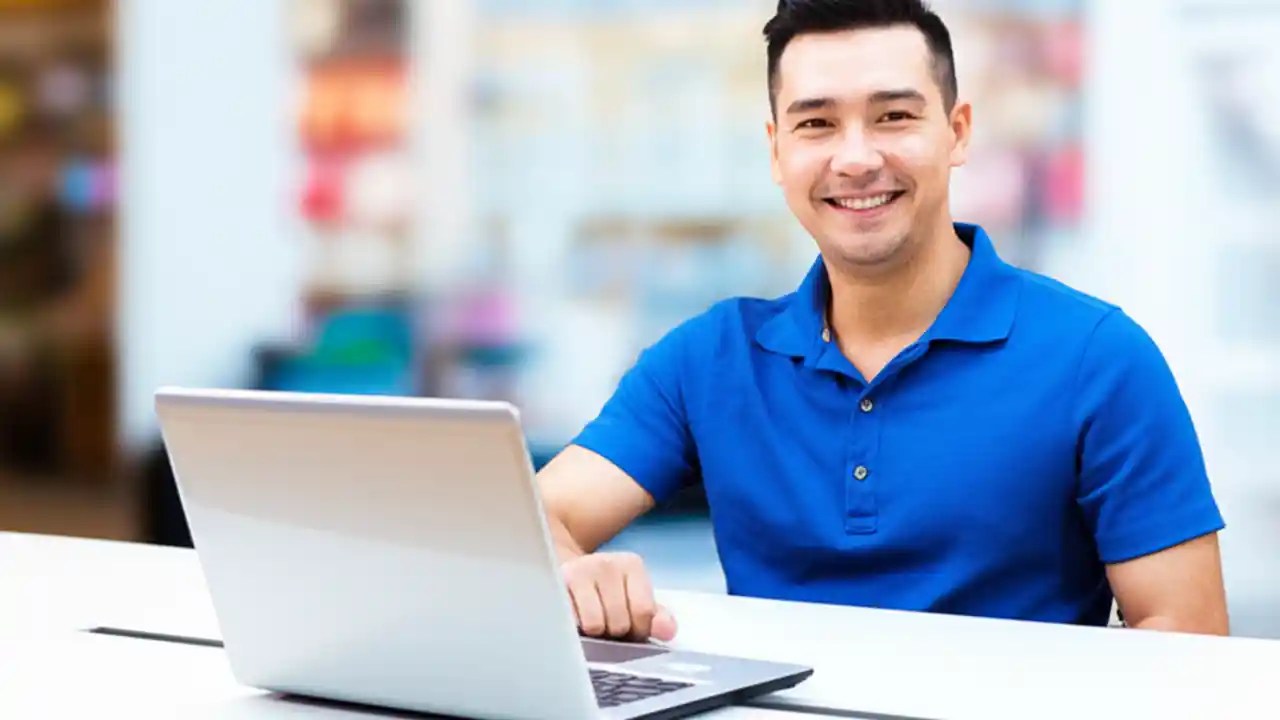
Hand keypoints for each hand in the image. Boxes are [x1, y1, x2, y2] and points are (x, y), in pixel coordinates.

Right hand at [561, 551, 676, 641]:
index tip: (631, 629)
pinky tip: (575, 620)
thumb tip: (667, 630)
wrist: (567, 574)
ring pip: (594, 626)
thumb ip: (656, 617)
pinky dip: (574, 630)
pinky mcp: (555, 586)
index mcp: (631, 565)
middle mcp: (606, 563)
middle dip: (614, 633)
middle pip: (619, 622)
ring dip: (593, 633)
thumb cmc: (605, 593)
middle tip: (607, 625)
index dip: (638, 630)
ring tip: (590, 623)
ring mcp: (578, 572)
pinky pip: (570, 622)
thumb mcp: (635, 600)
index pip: (644, 611)